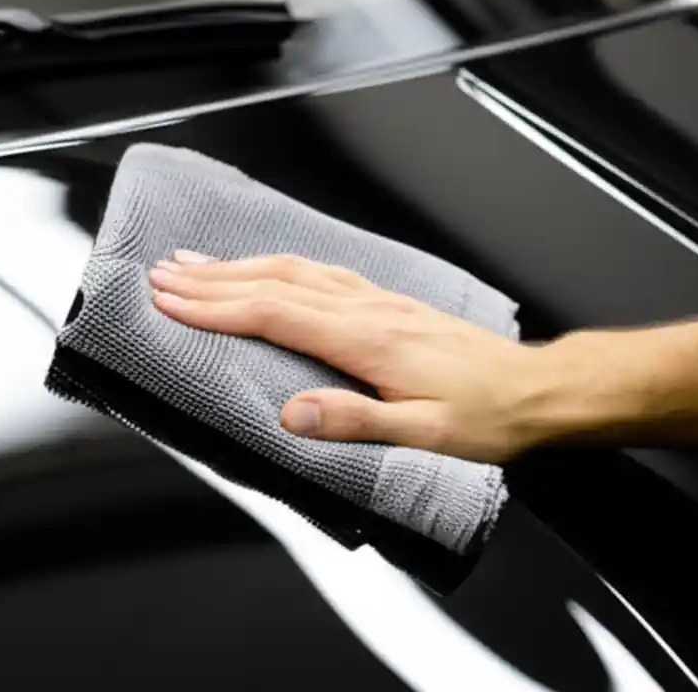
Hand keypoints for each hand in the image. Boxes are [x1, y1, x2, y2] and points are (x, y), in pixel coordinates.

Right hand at [147, 250, 554, 462]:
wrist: (536, 388)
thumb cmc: (485, 416)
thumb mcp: (426, 434)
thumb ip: (356, 423)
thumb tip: (291, 415)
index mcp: (368, 340)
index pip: (275, 314)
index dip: (217, 307)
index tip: (170, 301)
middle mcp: (366, 309)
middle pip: (273, 281)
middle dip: (211, 278)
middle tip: (161, 274)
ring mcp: (376, 300)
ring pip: (292, 269)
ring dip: (237, 265)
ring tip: (192, 262)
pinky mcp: (384, 303)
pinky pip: (317, 272)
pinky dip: (275, 265)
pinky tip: (262, 267)